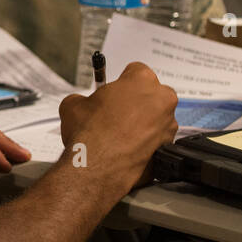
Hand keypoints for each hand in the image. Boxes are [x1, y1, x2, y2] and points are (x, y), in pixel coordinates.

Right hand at [58, 62, 177, 193]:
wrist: (96, 170)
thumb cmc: (89, 134)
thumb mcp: (73, 105)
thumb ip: (84, 98)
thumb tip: (84, 104)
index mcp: (142, 80)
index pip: (136, 70)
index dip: (122, 82)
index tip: (115, 91)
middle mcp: (161, 100)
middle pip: (152, 94)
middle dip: (137, 102)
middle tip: (117, 114)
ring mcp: (168, 125)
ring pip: (157, 119)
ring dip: (143, 124)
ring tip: (120, 136)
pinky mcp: (168, 148)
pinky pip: (157, 141)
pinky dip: (146, 144)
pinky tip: (127, 150)